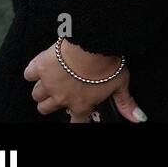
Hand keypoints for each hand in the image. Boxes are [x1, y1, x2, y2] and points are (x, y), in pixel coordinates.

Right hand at [25, 40, 145, 122]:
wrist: (94, 44)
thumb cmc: (108, 64)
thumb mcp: (121, 83)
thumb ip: (126, 104)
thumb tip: (139, 119)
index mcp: (81, 105)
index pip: (75, 122)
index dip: (76, 118)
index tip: (77, 111)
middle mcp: (61, 98)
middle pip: (46, 109)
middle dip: (52, 101)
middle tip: (62, 90)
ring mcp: (48, 84)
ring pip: (37, 94)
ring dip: (43, 88)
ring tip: (53, 78)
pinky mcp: (39, 67)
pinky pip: (28, 74)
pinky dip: (33, 71)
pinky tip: (42, 65)